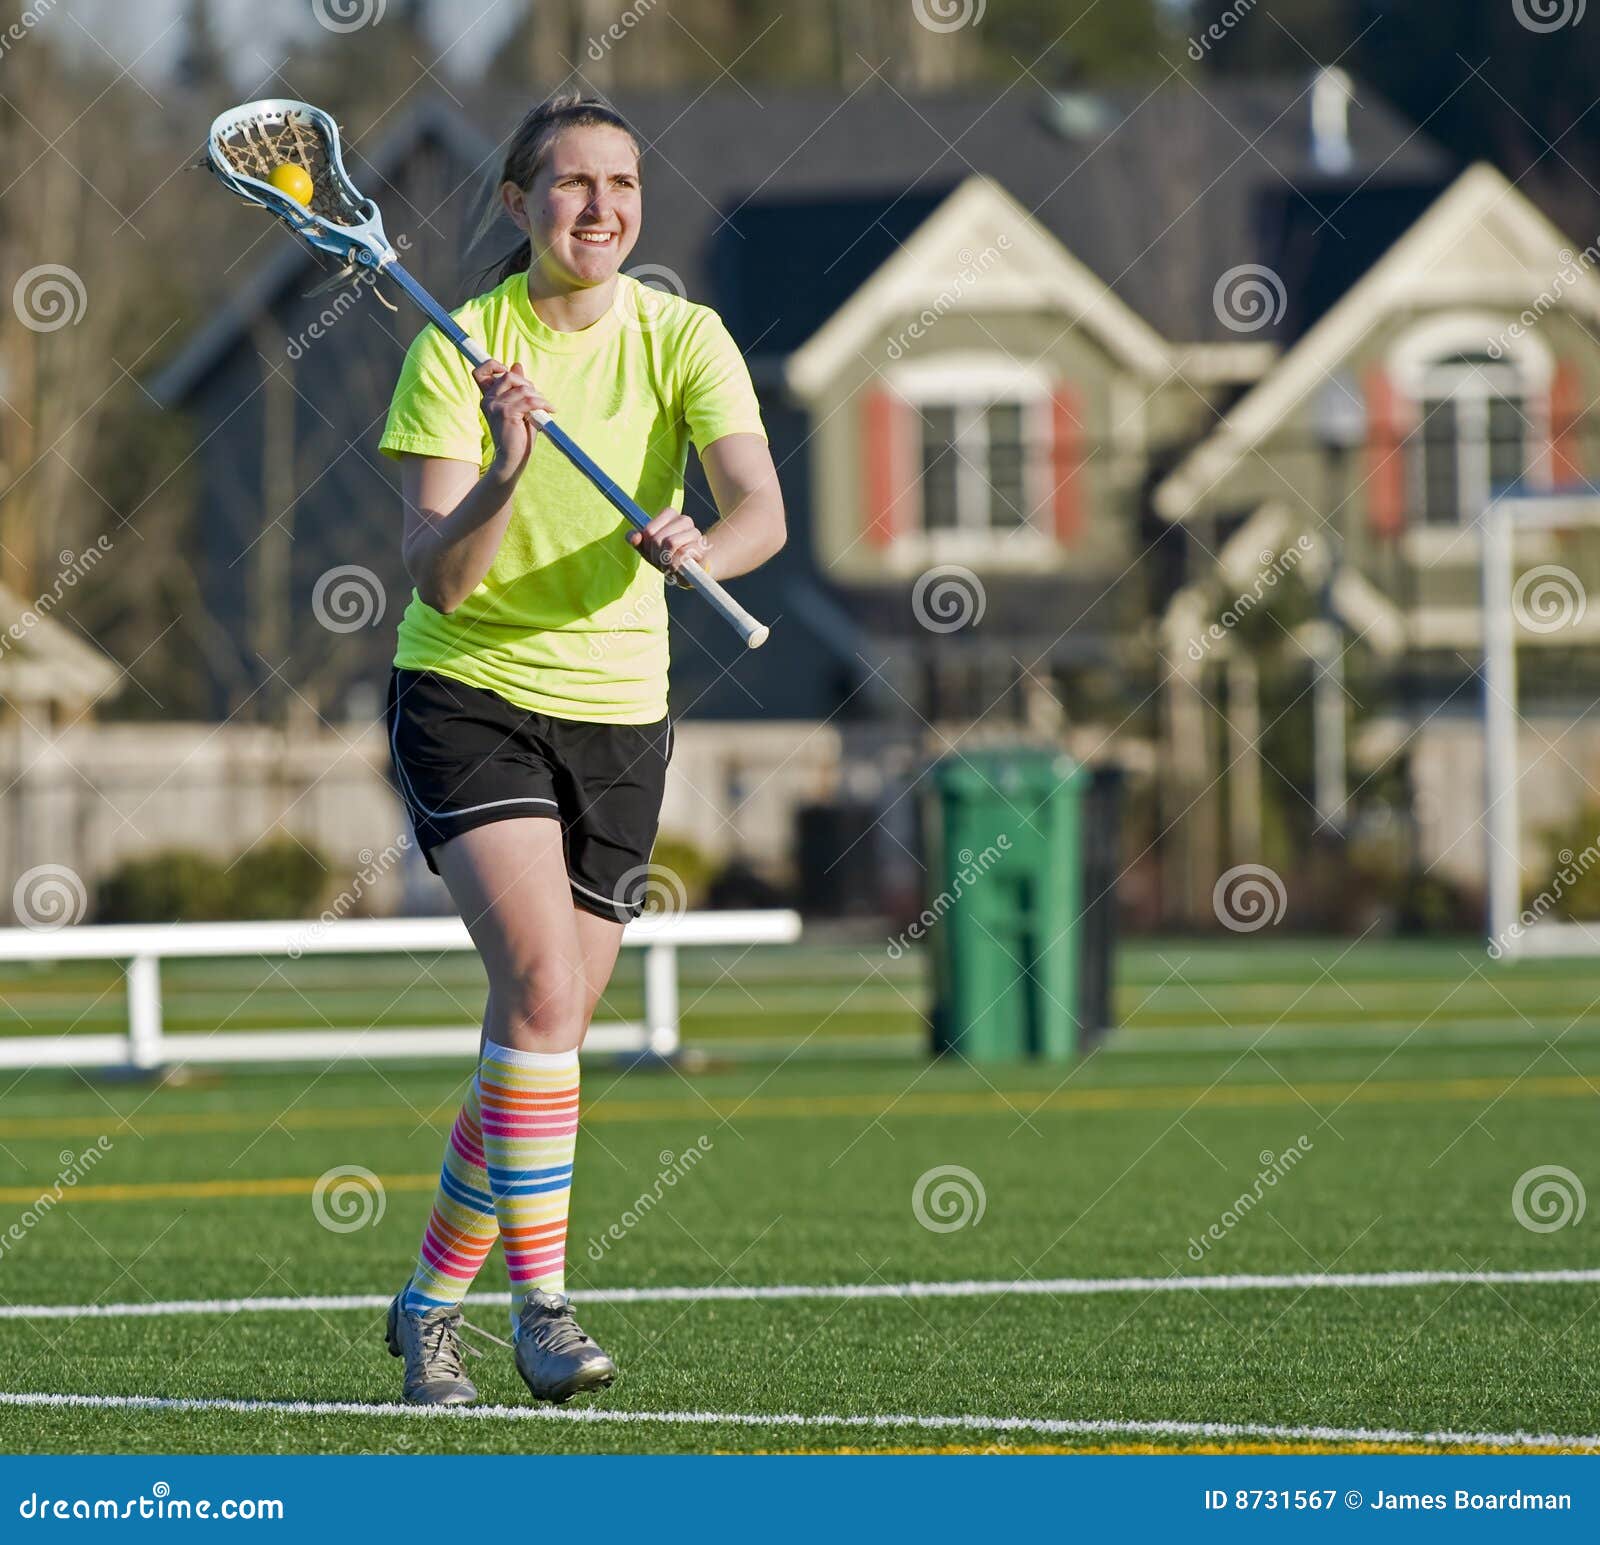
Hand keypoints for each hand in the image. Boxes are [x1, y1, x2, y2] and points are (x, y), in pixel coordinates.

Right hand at [473, 359, 552, 478]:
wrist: (513, 459)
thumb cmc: (517, 436)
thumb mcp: (518, 407)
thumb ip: (517, 388)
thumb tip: (517, 365)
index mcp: (488, 398)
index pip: (480, 371)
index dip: (493, 365)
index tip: (509, 371)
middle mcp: (488, 400)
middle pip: (508, 376)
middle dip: (527, 384)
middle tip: (537, 398)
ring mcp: (495, 406)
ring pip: (521, 389)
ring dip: (538, 397)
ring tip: (545, 407)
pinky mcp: (506, 413)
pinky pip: (529, 401)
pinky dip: (543, 404)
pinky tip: (550, 410)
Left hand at [629, 507, 710, 585]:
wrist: (691, 572)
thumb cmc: (669, 558)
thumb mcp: (649, 549)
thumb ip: (638, 541)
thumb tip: (634, 537)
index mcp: (670, 514)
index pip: (649, 530)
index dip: (647, 545)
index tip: (652, 551)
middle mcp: (684, 519)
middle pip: (657, 537)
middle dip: (655, 554)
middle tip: (661, 561)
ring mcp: (695, 532)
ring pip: (670, 543)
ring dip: (665, 559)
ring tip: (669, 564)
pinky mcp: (701, 546)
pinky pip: (682, 554)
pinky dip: (676, 565)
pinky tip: (679, 567)